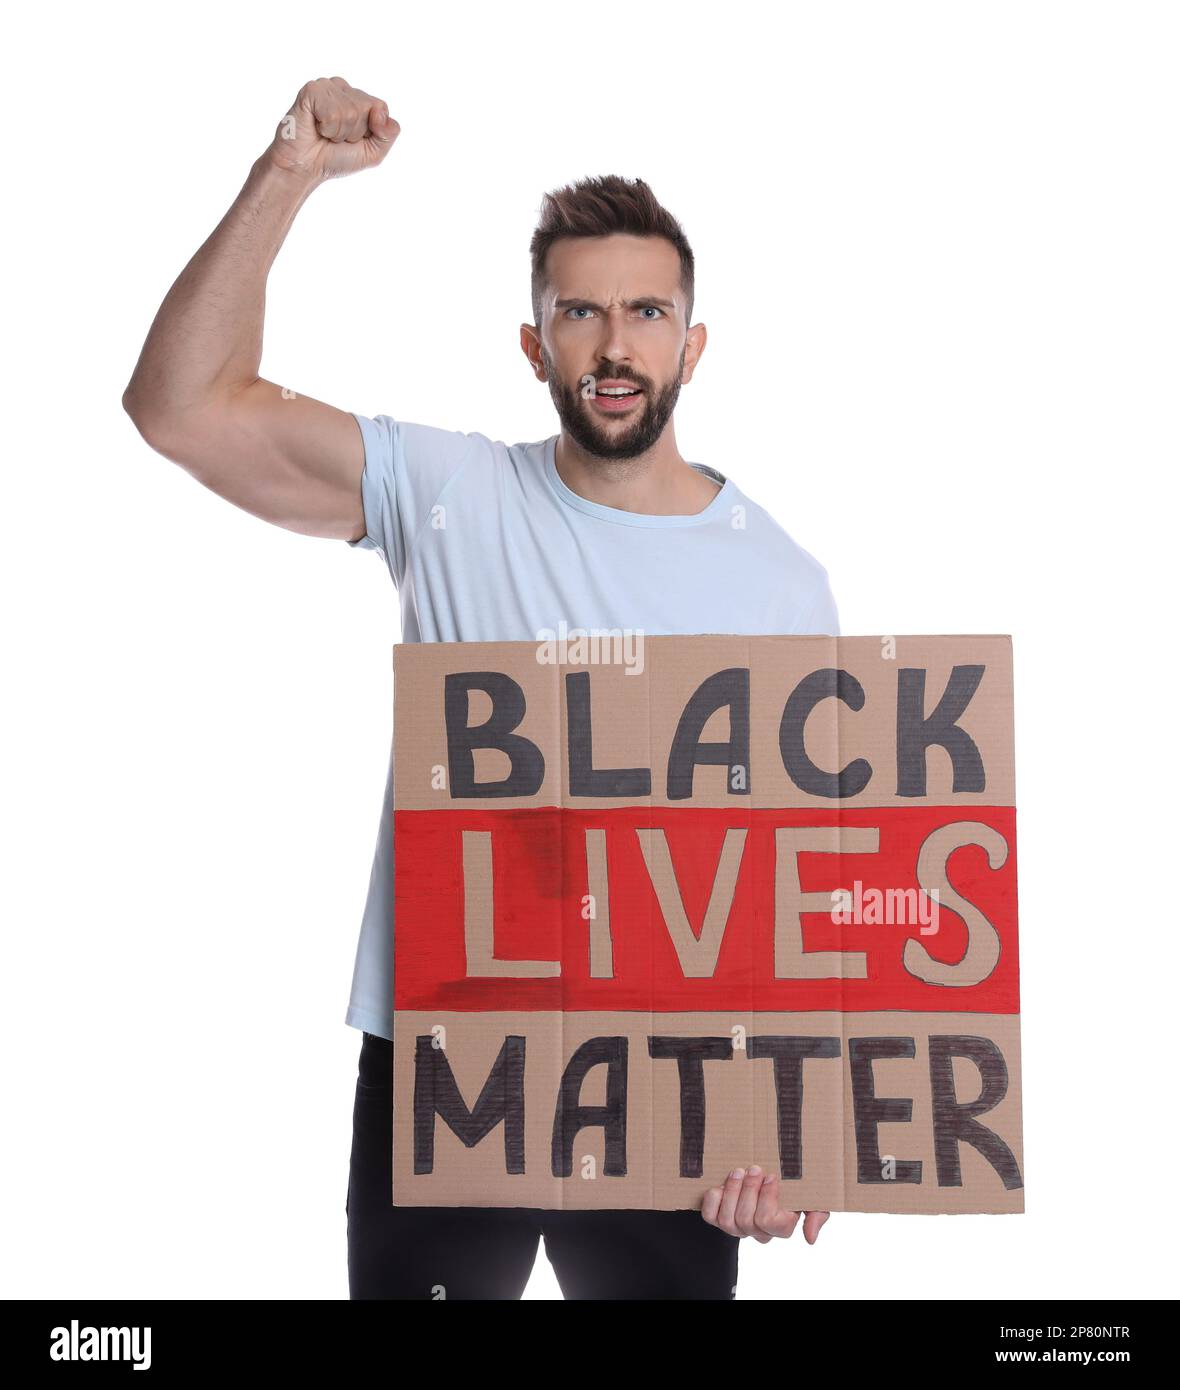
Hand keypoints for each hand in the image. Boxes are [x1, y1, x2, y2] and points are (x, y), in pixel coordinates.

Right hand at [266, 76, 398, 183]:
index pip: (381, 108)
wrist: (305, 167)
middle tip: (335, 138)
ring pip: (350, 112)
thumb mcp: (372, 153)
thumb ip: (388, 135)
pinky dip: (326, 129)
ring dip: (339, 132)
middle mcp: (343, 88)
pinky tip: (316, 127)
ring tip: (325, 134)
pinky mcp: (311, 90)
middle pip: (367, 109)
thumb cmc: (335, 158)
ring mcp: (326, 86)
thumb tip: (381, 114)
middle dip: (354, 133)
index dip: (370, 131)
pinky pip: (333, 113)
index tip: (352, 139)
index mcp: (359, 98)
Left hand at [701, 1166, 829, 1243]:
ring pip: (729, 1221)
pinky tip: (720, 1185)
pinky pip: (710, 1217)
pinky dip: (713, 1199)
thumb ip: (817, 1216)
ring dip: (732, 1192)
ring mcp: (736, 1226)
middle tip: (755, 1168)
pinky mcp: (717, 1217)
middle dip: (750, 1190)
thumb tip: (810, 1238)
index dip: (769, 1198)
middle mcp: (757, 1231)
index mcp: (780, 1227)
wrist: (764, 1170)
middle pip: (748, 1220)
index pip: (772, 1224)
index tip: (772, 1176)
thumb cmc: (793, 1185)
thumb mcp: (813, 1197)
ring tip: (739, 1171)